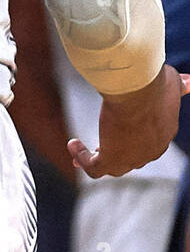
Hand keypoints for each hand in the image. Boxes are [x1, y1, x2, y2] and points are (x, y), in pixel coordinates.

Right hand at [68, 64, 189, 178]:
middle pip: (131, 158)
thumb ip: (177, 85)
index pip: (148, 143)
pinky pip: (94, 168)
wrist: (138, 92)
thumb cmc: (153, 83)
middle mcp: (151, 151)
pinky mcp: (112, 159)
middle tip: (98, 150)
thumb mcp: (170, 83)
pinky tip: (72, 144)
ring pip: (113, 167)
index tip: (117, 133)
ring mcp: (132, 158)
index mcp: (164, 133)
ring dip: (95, 160)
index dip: (132, 140)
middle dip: (114, 153)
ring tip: (79, 153)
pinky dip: (82, 158)